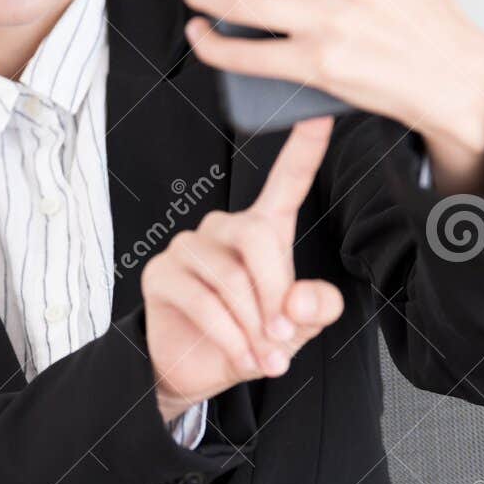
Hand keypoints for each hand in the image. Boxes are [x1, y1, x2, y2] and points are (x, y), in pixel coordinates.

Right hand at [142, 116, 344, 414]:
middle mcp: (222, 228)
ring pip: (231, 278)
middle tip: (284, 336)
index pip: (286, 182)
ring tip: (265, 356)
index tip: (322, 113)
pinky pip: (204, 301)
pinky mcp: (161, 274)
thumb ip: (312, 311)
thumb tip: (300, 301)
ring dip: (254, 326)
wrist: (196, 370)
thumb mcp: (296, 329)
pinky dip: (231, 337)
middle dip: (276, 293)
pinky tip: (243, 356)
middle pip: (257, 239)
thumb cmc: (250, 338)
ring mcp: (187, 247)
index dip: (305, 148)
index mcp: (262, 230)